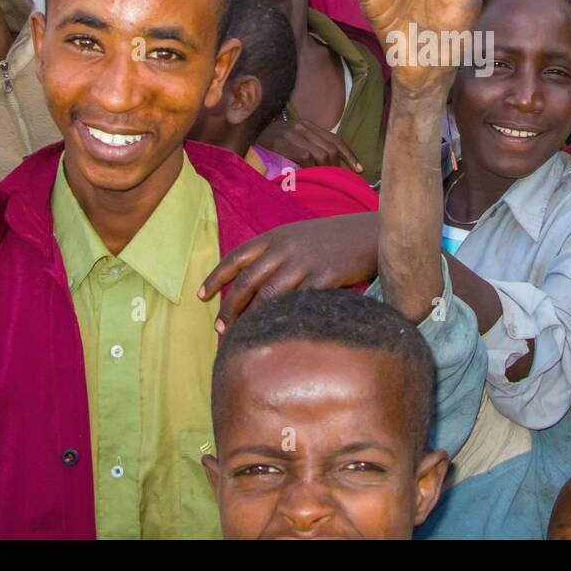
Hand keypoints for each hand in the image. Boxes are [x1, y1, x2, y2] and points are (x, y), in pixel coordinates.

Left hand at [197, 214, 378, 329]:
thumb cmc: (331, 239)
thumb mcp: (296, 236)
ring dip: (251, 320)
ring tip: (241, 337)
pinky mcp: (323, 280)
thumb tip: (248, 285)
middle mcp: (284, 249)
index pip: (236, 258)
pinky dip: (283, 321)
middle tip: (220, 329)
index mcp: (274, 237)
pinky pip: (297, 305)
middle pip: (246, 283)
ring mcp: (303, 265)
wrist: (368, 234)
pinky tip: (276, 334)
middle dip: (229, 308)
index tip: (201, 296)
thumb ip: (273, 254)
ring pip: (267, 298)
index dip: (216, 278)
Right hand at [258, 118, 363, 172]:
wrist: (240, 143)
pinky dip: (309, 170)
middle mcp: (300, 126)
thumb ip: (308, 148)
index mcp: (306, 125)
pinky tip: (305, 178)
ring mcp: (291, 133)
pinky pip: (306, 158)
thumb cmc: (266, 149)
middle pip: (330, 148)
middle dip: (335, 167)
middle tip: (332, 180)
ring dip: (323, 170)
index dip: (349, 155)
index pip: (335, 139)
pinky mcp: (282, 143)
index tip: (359, 170)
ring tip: (318, 181)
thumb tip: (330, 165)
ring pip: (321, 154)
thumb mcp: (290, 144)